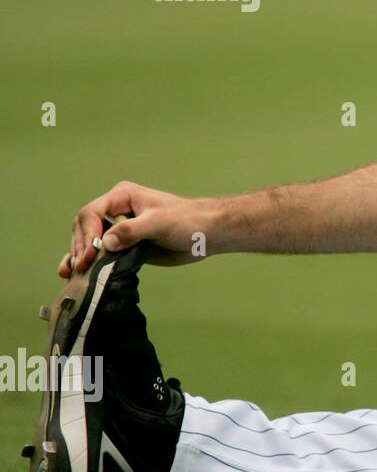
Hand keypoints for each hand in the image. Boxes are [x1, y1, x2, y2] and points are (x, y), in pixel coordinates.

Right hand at [59, 180, 214, 276]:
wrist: (207, 234)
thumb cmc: (188, 221)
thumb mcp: (159, 222)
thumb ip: (132, 231)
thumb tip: (105, 243)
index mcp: (121, 197)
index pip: (91, 213)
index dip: (87, 234)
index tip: (90, 254)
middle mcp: (115, 211)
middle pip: (84, 228)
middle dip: (80, 247)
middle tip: (82, 267)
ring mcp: (118, 230)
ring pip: (88, 242)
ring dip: (79, 256)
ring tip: (73, 274)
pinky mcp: (124, 246)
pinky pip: (100, 254)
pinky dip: (89, 263)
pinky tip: (78, 275)